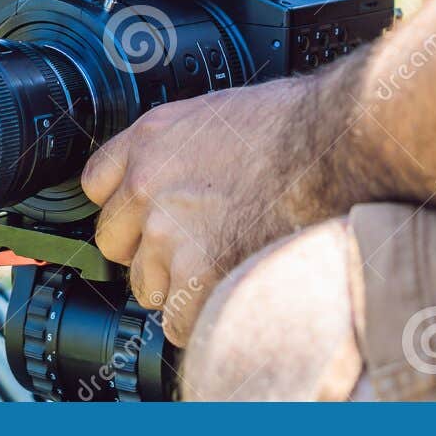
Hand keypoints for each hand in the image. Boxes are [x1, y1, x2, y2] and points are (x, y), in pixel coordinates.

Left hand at [80, 75, 329, 345]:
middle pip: (116, 242)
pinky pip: (178, 321)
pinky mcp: (197, 273)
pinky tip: (235, 288)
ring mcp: (168, 232)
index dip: (129, 206)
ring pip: (148, 286)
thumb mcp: (220, 114)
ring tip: (228, 265)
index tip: (147, 216)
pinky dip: (204, 316)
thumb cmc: (298, 125)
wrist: (337, 144)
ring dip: (180, 286)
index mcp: (150, 138)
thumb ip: (183, 149)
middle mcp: (147, 185)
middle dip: (152, 250)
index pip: (98, 184)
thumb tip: (182, 176)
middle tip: (198, 245)